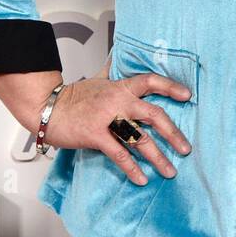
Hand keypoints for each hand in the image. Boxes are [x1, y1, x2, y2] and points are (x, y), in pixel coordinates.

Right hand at [33, 61, 193, 185]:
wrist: (47, 107)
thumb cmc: (73, 96)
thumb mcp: (97, 79)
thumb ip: (110, 71)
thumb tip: (117, 57)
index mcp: (121, 87)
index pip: (151, 81)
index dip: (171, 87)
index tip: (188, 96)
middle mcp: (119, 101)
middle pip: (154, 115)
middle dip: (173, 133)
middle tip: (186, 149)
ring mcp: (108, 119)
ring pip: (140, 139)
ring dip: (158, 157)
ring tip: (170, 171)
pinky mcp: (96, 136)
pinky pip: (119, 154)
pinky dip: (132, 168)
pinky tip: (142, 179)